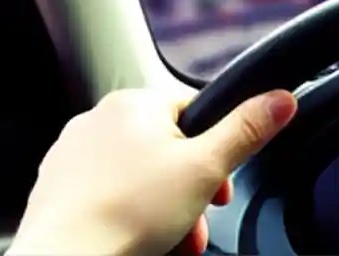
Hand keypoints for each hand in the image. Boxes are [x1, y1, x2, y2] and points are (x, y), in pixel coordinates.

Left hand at [8, 88, 297, 255]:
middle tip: (194, 221)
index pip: (196, 114)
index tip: (218, 189)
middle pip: (168, 151)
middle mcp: (97, 120)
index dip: (217, 154)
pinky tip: (134, 239)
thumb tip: (281, 98)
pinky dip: (127, 216)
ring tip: (167, 239)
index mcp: (134, 103)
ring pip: (139, 177)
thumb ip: (247, 129)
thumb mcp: (206, 169)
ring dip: (163, 209)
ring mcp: (72, 156)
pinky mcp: (57, 190)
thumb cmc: (127, 216)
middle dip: (190, 191)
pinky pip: (108, 196)